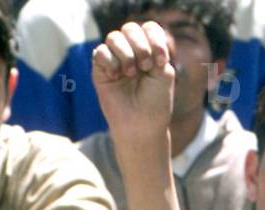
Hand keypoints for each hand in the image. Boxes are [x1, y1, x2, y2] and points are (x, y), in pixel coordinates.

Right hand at [93, 21, 174, 144]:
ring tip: (130, 74)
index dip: (155, 38)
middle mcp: (131, 52)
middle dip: (140, 46)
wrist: (142, 125)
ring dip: (126, 54)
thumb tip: (142, 40)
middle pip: (130, 28)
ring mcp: (115, 60)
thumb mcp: (164, 74)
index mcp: (149, 51)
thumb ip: (157, 51)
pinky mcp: (100, 70)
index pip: (149, 29)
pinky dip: (110, 62)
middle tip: (145, 67)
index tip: (161, 61)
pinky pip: (100, 52)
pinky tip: (116, 76)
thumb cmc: (155, 103)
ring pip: (114, 37)